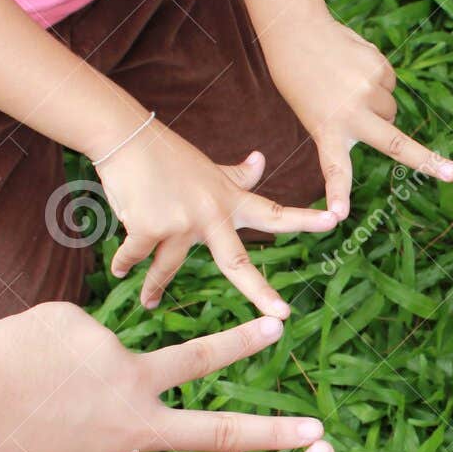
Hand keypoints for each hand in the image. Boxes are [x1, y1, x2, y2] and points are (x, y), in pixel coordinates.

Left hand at [0, 301, 321, 451]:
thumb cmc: (2, 449)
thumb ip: (104, 417)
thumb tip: (107, 378)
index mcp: (134, 429)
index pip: (217, 434)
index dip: (271, 434)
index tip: (314, 431)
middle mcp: (131, 382)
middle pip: (199, 358)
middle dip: (241, 340)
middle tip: (276, 323)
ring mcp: (105, 343)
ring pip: (92, 350)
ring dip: (63, 366)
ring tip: (21, 384)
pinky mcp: (72, 314)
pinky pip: (61, 331)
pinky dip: (39, 346)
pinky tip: (11, 360)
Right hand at [98, 118, 338, 313]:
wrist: (125, 137)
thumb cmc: (166, 153)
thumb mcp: (209, 166)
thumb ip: (237, 174)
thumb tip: (261, 159)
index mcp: (229, 201)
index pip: (274, 213)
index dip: (305, 220)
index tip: (334, 222)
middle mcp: (210, 215)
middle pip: (237, 261)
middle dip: (259, 291)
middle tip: (282, 314)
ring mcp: (180, 224)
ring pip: (168, 268)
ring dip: (153, 287)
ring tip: (148, 303)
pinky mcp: (148, 227)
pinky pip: (135, 256)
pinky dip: (124, 264)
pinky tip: (118, 272)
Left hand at [264, 12, 452, 216]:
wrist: (297, 32)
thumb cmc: (303, 80)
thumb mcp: (316, 112)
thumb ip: (352, 124)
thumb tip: (393, 118)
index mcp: (327, 131)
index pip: (334, 169)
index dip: (339, 194)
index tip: (338, 217)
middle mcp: (350, 114)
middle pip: (397, 144)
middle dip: (429, 161)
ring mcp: (368, 90)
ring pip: (391, 110)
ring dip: (379, 103)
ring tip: (349, 87)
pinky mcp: (379, 68)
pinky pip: (390, 84)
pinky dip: (378, 80)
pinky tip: (355, 70)